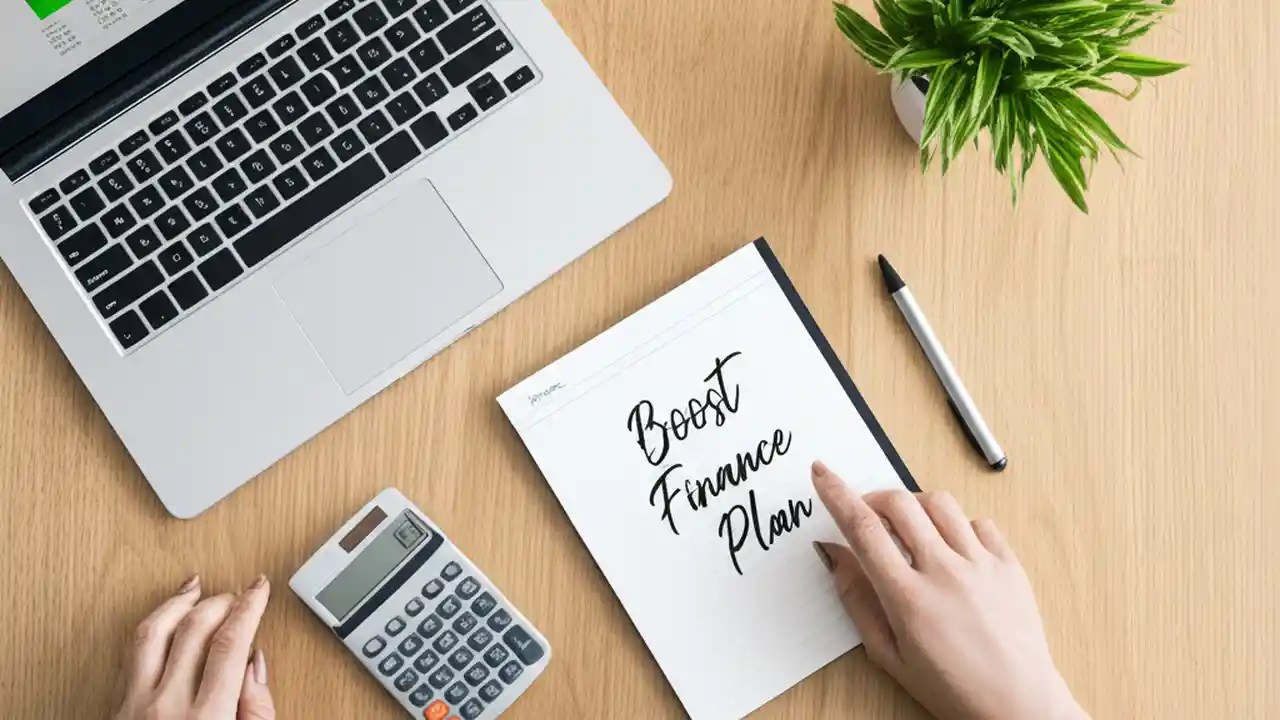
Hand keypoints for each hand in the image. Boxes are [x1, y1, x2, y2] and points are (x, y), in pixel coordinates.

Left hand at [114, 574, 274, 719]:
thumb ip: (256, 710)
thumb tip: (254, 666)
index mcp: (206, 718)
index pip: (230, 644)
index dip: (248, 608)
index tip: (258, 590)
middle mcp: (166, 706)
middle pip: (193, 630)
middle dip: (220, 602)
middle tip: (236, 596)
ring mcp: (134, 705)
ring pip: (153, 633)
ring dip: (177, 603)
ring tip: (193, 588)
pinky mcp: (115, 709)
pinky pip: (130, 655)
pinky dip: (150, 628)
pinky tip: (163, 619)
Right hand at [810, 461, 1086, 719]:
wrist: (1019, 704)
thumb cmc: (952, 688)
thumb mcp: (889, 655)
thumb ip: (858, 600)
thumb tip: (835, 555)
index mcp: (908, 598)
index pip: (862, 528)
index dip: (837, 494)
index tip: (823, 474)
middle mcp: (945, 572)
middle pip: (899, 503)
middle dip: (873, 497)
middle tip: (866, 512)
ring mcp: (981, 565)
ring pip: (939, 503)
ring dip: (915, 506)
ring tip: (910, 530)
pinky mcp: (1010, 565)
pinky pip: (979, 523)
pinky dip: (958, 526)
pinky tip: (952, 549)